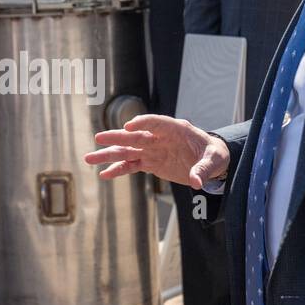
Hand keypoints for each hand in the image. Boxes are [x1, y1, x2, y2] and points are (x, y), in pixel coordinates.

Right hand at [85, 114, 228, 189]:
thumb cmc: (215, 154)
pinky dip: (118, 170)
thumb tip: (196, 182)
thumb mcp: (215, 160)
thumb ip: (203, 169)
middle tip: (98, 138)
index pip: (156, 122)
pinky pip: (132, 166)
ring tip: (89, 158)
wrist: (211, 161)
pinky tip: (104, 175)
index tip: (129, 126)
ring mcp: (153, 150)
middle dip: (117, 137)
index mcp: (176, 129)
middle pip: (135, 136)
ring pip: (128, 151)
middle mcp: (160, 138)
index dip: (143, 122)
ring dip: (109, 154)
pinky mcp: (151, 163)